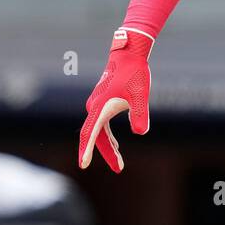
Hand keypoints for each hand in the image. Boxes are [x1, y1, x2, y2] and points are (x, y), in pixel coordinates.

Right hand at [79, 27, 152, 172]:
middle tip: (120, 169)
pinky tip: (116, 145)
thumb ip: (140, 113)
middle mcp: (94, 107)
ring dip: (109, 147)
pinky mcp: (103, 103)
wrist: (129, 55)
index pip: (90, 133)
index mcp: (100, 107)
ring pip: (99, 132)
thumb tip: (141, 133)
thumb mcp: (141, 94)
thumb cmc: (135, 73)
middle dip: (107, 154)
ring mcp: (97, 106)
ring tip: (120, 163)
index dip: (86, 150)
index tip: (83, 165)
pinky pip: (102, 125)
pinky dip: (108, 136)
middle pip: (96, 136)